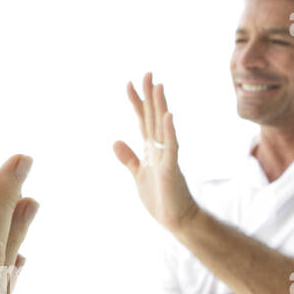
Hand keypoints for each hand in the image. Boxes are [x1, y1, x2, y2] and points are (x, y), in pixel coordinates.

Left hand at [113, 71, 199, 231]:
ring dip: (160, 107)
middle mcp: (161, 148)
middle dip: (150, 96)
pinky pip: (172, 147)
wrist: (177, 220)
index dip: (136, 103)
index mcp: (151, 149)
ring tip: (158, 86)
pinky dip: (170, 131)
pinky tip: (168, 116)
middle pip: (154, 117)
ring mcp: (167, 157)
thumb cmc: (161, 198)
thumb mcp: (139, 175)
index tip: (129, 84)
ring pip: (163, 127)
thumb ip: (129, 158)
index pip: (143, 120)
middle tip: (147, 73)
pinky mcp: (172, 168)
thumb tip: (115, 141)